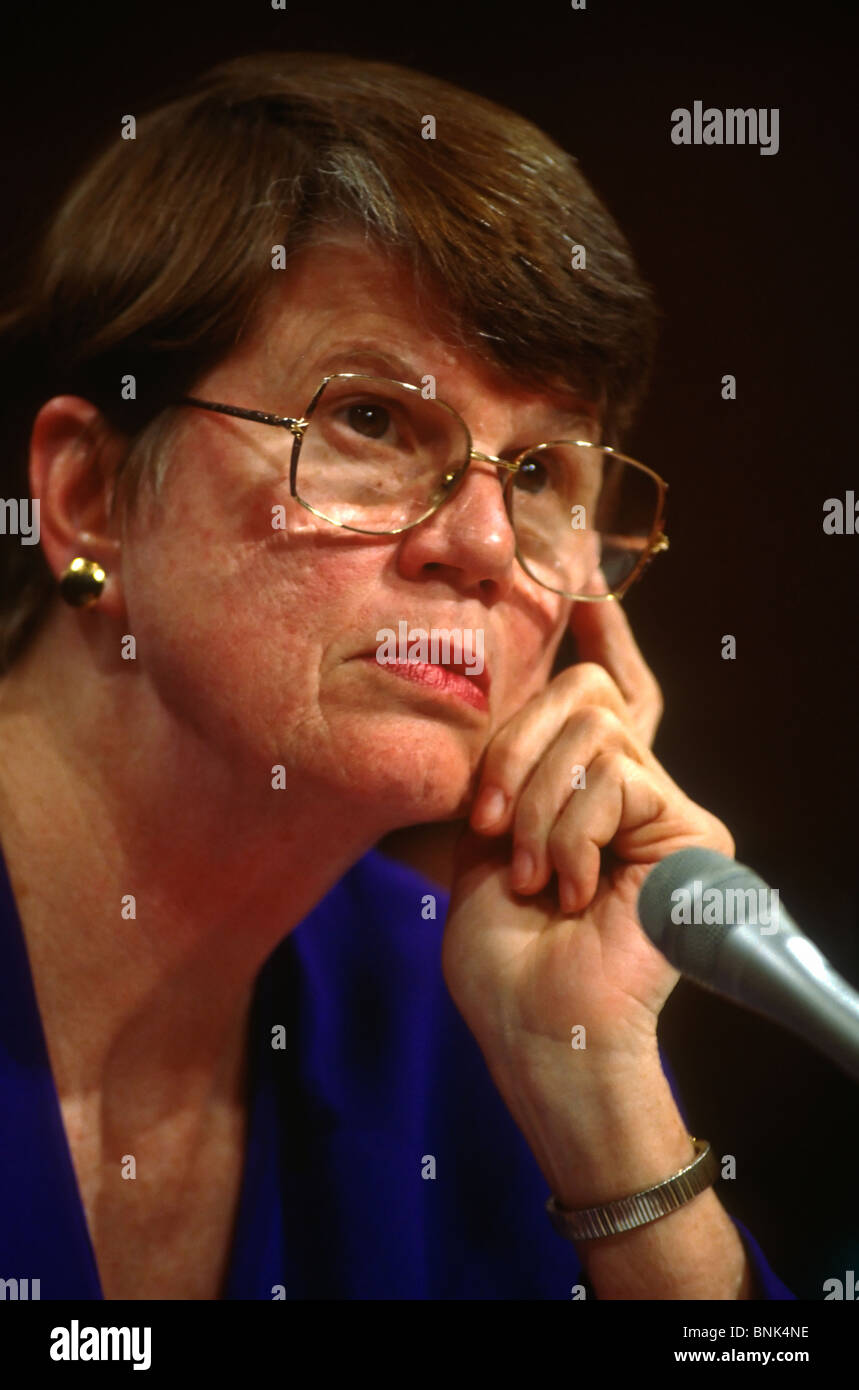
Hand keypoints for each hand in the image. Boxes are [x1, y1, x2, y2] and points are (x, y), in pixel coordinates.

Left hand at [441, 598, 733, 1079]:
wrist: (533, 1020)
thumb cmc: (498, 949)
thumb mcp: (471, 840)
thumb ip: (483, 772)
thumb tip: (444, 706)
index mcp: (581, 785)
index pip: (606, 688)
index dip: (603, 629)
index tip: (586, 577)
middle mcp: (632, 786)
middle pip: (586, 689)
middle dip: (515, 750)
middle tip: (490, 820)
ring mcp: (665, 807)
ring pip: (595, 731)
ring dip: (537, 807)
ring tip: (531, 875)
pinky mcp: (693, 832)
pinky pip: (619, 775)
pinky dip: (571, 830)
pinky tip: (571, 889)